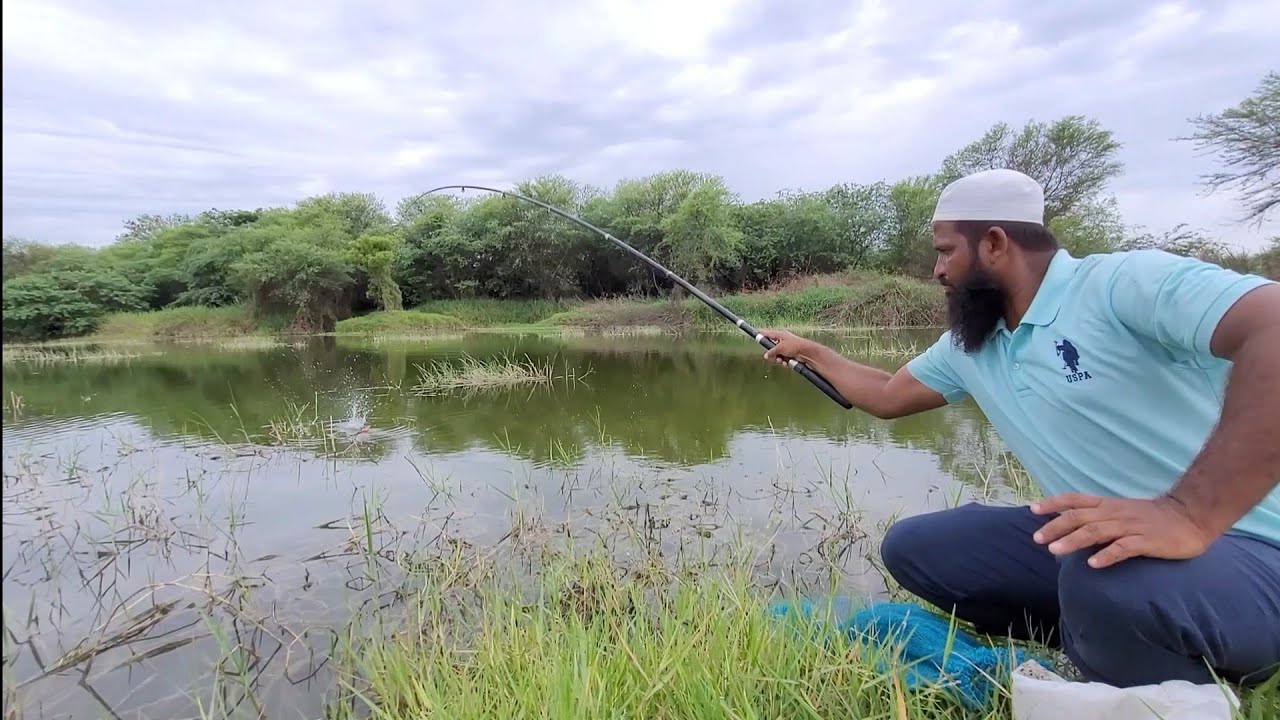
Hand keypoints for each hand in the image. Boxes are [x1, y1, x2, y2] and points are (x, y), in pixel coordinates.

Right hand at [758, 328, 821, 365]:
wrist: (807, 353)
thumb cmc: (794, 346)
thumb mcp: (780, 348)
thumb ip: (771, 351)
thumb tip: (766, 356)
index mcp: (780, 335)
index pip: (768, 333)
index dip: (761, 333)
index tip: (755, 333)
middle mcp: (784, 340)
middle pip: (772, 346)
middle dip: (772, 353)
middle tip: (772, 356)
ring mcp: (787, 348)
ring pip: (777, 355)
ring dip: (778, 359)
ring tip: (782, 360)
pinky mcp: (791, 355)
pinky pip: (783, 359)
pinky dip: (784, 361)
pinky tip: (787, 363)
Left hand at [1030, 493, 1215, 568]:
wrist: (1191, 516)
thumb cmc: (1154, 517)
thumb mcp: (1122, 511)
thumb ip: (1100, 516)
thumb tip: (1073, 527)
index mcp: (1109, 505)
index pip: (1076, 499)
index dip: (1054, 503)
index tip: (1033, 509)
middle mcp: (1116, 513)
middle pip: (1080, 516)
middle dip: (1056, 526)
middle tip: (1037, 539)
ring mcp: (1131, 526)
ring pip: (1097, 530)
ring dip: (1074, 540)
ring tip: (1055, 551)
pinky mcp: (1147, 541)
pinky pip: (1124, 547)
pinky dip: (1107, 554)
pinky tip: (1093, 564)